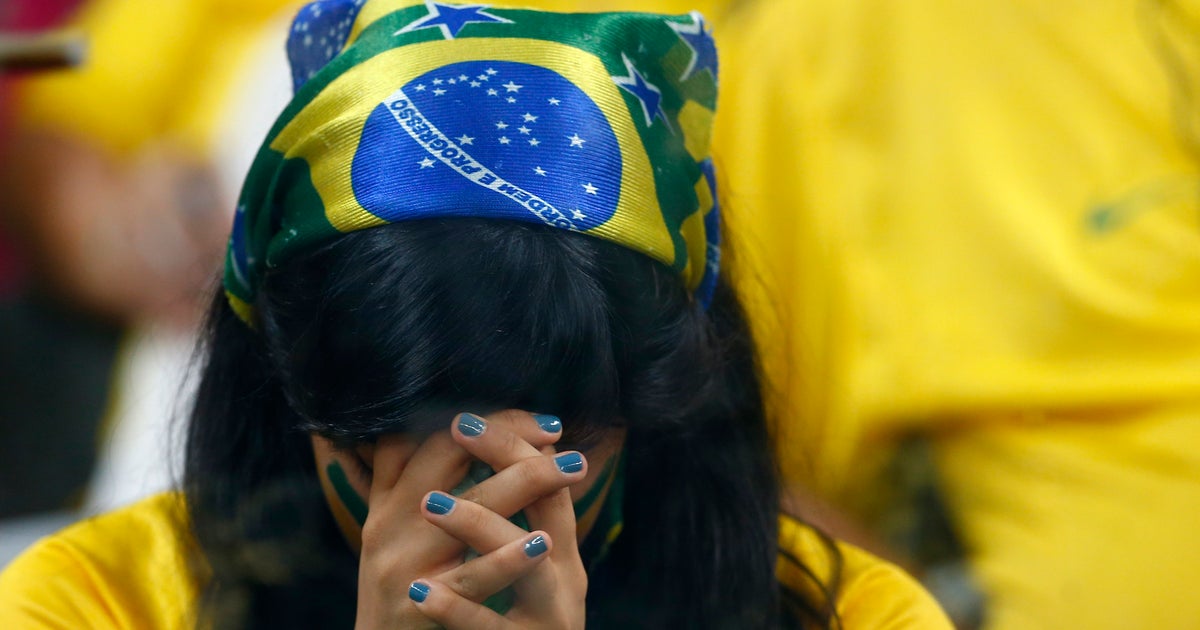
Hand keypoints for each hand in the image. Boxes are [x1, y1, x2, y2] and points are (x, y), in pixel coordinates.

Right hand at [354, 410, 587, 628]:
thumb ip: (416, 485)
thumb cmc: (398, 592)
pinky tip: (543, 543)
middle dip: (509, 437)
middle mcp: (389, 524)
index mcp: (387, 502)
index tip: (535, 420)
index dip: (485, 421)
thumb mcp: (395, 533)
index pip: (431, 437)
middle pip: (448, 455)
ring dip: (526, 480)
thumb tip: (473, 432)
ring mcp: (403, 564)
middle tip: (559, 432)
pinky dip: (509, 559)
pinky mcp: (420, 605)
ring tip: (573, 469)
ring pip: (469, 506)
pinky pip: (472, 577)